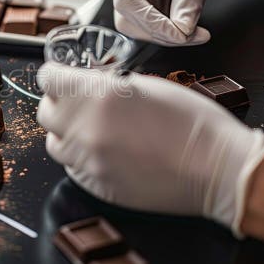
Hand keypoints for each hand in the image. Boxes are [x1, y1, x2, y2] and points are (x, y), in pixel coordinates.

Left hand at [36, 63, 263, 234]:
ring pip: (55, 144)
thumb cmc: (193, 123)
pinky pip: (73, 168)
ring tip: (94, 130)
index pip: (49, 79)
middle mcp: (86, 128)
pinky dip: (82, 159)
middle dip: (60, 104)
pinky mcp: (97, 186)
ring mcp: (89, 161)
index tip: (62, 78)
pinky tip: (106, 153)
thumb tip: (87, 84)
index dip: (56, 76)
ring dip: (68, 134)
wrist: (217, 168)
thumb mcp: (147, 86)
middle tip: (80, 103)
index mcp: (100, 95)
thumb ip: (108, 85)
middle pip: (46, 113)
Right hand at [114, 0, 252, 45]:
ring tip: (197, 34)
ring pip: (143, 27)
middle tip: (188, 36)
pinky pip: (161, 26)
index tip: (176, 33)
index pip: (126, 0)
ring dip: (169, 36)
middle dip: (159, 32)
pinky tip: (195, 32)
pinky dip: (178, 33)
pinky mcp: (159, 2)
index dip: (149, 21)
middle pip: (130, 19)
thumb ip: (188, 0)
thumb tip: (182, 31)